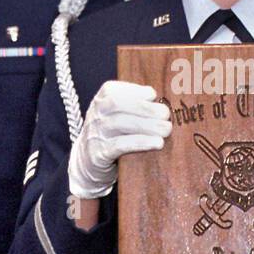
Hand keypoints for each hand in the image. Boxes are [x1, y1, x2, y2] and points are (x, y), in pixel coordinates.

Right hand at [68, 81, 171, 198]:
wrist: (88, 162)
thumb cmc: (112, 134)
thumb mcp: (117, 115)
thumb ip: (135, 105)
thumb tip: (161, 101)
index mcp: (101, 101)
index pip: (113, 90)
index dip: (135, 91)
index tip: (153, 95)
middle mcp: (95, 115)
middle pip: (117, 105)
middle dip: (144, 107)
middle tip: (166, 114)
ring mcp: (95, 134)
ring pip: (119, 124)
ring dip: (146, 125)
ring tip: (166, 129)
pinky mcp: (99, 154)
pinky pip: (119, 146)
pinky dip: (140, 142)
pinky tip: (157, 143)